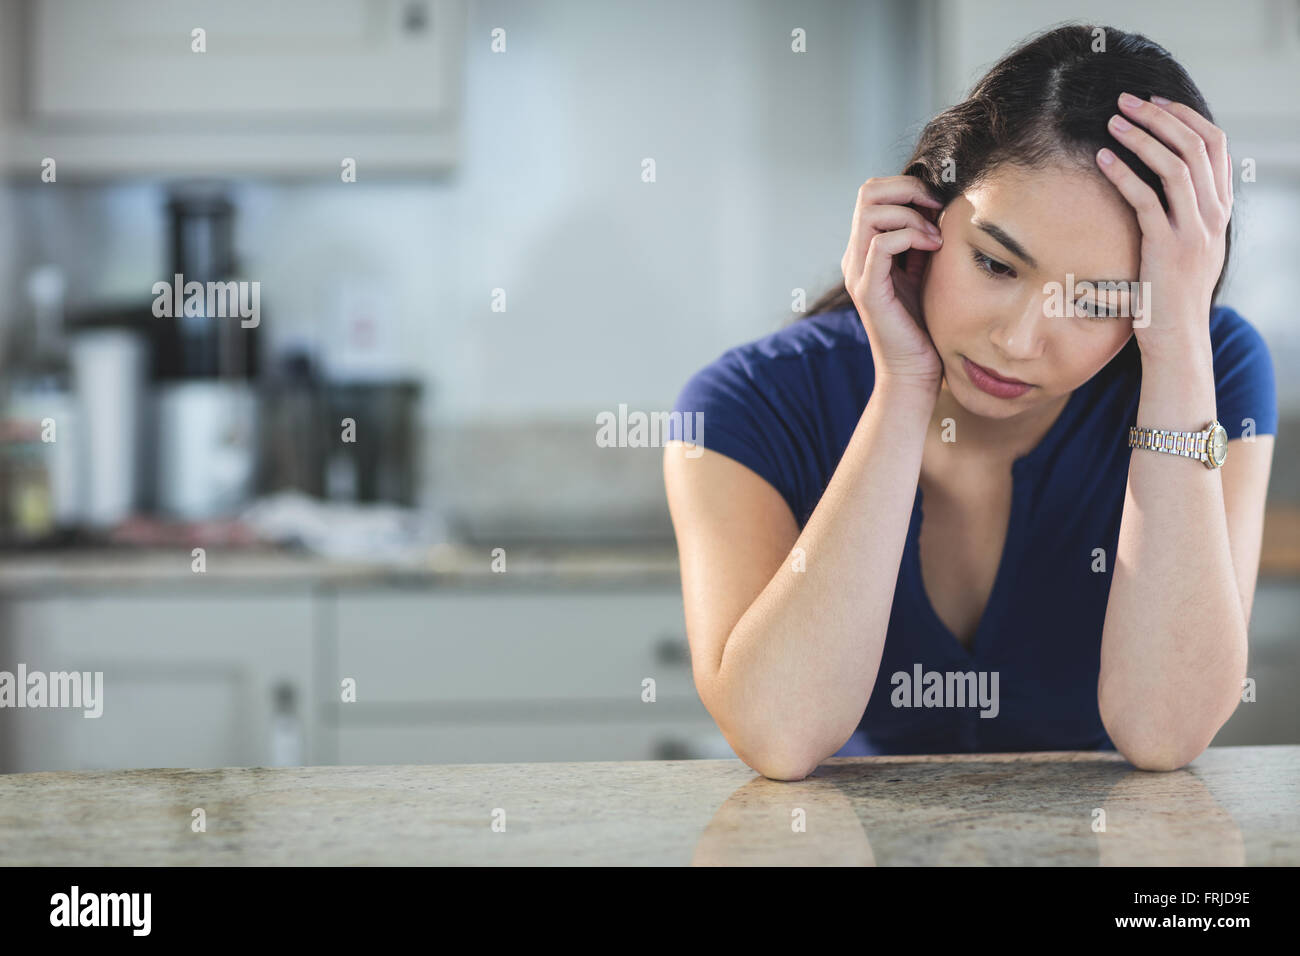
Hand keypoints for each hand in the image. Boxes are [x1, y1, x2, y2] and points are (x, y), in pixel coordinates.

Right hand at [841, 176, 945, 387]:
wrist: (914, 371)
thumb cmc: (925, 324)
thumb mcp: (926, 270)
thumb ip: (923, 238)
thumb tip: (942, 202)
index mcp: (866, 248)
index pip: (874, 192)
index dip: (908, 186)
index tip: (938, 204)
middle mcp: (856, 255)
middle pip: (868, 192)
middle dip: (908, 189)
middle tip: (937, 208)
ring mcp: (858, 272)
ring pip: (871, 212)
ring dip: (911, 215)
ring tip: (935, 237)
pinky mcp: (868, 290)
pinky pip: (880, 243)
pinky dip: (910, 235)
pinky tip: (933, 248)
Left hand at [1095, 92, 1231, 362]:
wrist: (1176, 340)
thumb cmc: (1168, 298)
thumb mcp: (1184, 250)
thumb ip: (1176, 217)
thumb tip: (1151, 188)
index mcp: (1220, 211)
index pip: (1215, 146)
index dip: (1186, 117)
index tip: (1156, 103)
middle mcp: (1213, 216)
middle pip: (1196, 146)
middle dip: (1161, 116)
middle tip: (1127, 100)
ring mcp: (1194, 232)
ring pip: (1175, 166)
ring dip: (1142, 137)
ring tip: (1112, 120)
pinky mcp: (1167, 248)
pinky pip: (1146, 199)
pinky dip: (1124, 173)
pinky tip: (1101, 159)